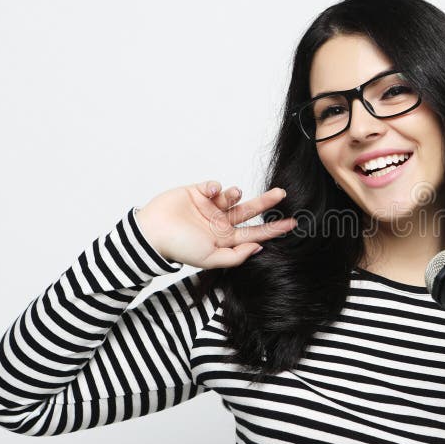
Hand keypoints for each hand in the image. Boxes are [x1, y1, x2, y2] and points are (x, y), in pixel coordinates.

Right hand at [134, 180, 295, 268]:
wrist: (151, 232)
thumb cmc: (179, 248)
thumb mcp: (211, 258)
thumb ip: (236, 255)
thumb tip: (260, 247)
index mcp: (224, 238)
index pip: (255, 232)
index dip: (274, 228)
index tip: (293, 223)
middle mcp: (220, 222)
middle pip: (250, 211)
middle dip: (266, 203)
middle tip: (282, 194)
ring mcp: (209, 206)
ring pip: (233, 196)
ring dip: (235, 194)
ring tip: (232, 195)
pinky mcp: (198, 192)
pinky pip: (215, 185)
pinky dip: (217, 186)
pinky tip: (211, 191)